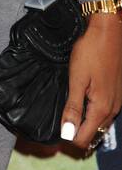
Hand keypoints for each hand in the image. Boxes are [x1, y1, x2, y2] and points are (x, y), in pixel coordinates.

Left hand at [60, 13, 121, 149]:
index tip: (54, 130)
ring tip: (67, 111)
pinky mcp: (117, 93)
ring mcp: (117, 101)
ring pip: (99, 123)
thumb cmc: (91, 51)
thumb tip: (67, 135)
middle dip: (75, 133)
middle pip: (93, 134)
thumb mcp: (77, 79)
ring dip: (84, 123)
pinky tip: (80, 101)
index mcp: (102, 109)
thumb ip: (72, 108)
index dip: (68, 139)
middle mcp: (113, 109)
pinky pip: (104, 112)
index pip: (84, 139)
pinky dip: (92, 112)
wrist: (109, 30)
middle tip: (58, 121)